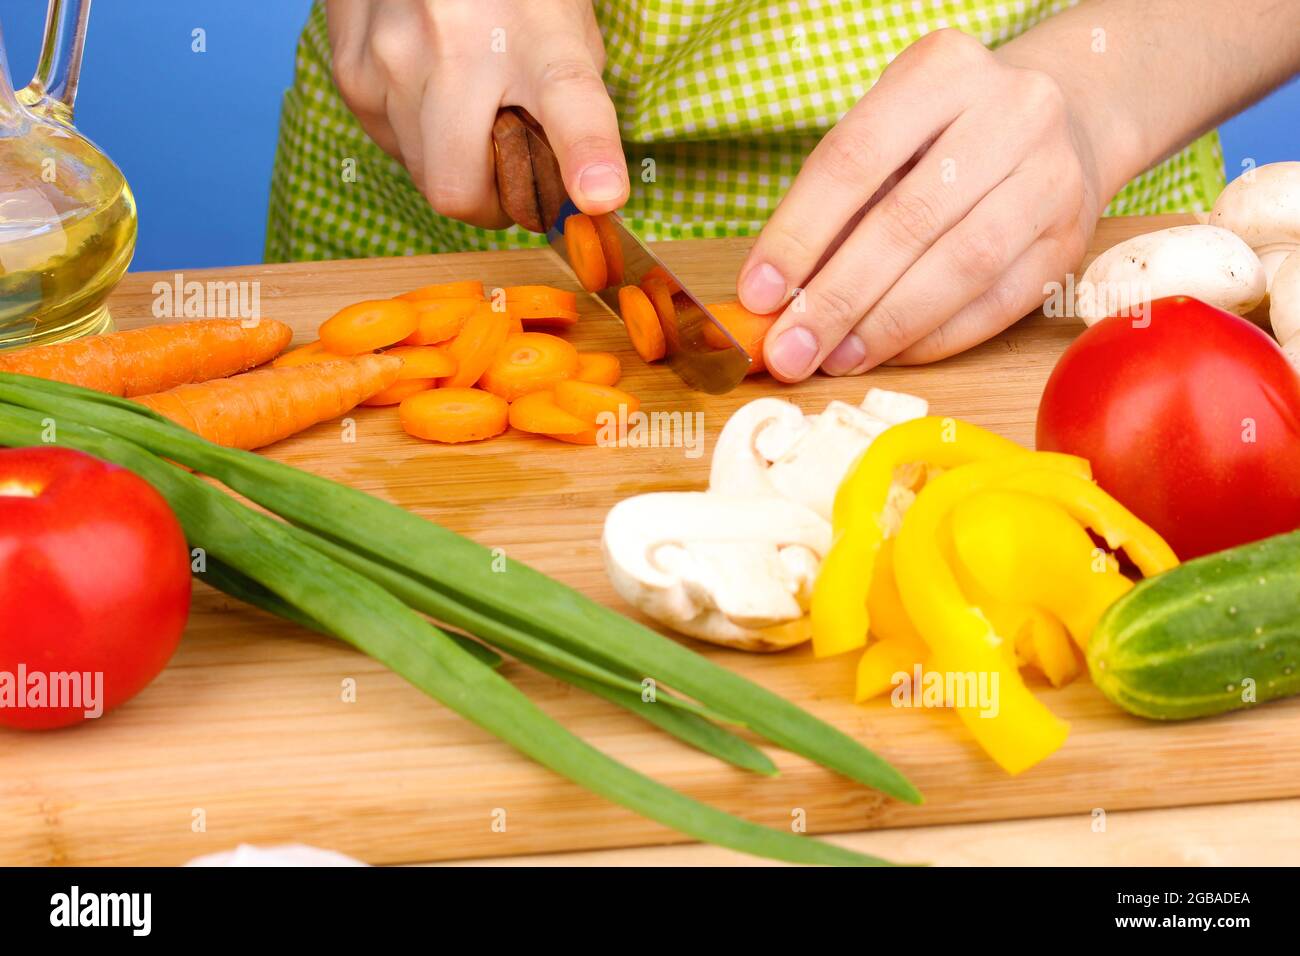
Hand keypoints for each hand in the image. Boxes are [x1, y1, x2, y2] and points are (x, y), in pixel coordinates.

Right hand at [326, 0, 626, 227]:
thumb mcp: (564, 34)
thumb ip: (576, 114)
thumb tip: (580, 192)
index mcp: (540, 40)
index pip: (570, 106)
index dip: (587, 156)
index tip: (600, 195)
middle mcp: (460, 47)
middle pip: (459, 190)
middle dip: (488, 203)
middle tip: (508, 177)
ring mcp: (394, 58)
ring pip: (422, 175)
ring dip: (451, 163)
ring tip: (466, 107)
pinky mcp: (354, 71)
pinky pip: (391, 147)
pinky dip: (416, 137)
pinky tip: (429, 87)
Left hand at [738, 29, 1106, 379]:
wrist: (1064, 125)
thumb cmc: (944, 137)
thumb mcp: (887, 136)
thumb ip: (834, 206)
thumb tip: (773, 298)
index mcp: (944, 69)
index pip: (853, 158)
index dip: (798, 234)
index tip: (758, 294)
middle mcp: (1012, 112)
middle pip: (907, 220)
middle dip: (836, 297)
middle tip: (789, 349)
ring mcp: (1053, 177)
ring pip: (960, 266)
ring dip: (885, 326)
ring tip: (833, 358)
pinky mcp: (1071, 241)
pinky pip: (995, 305)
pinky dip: (933, 338)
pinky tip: (886, 354)